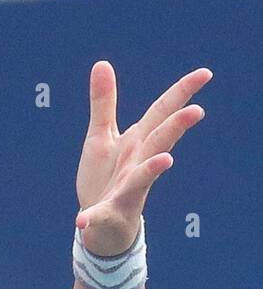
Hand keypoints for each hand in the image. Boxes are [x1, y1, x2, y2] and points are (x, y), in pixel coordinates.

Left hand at [74, 62, 211, 255]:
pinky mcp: (108, 214)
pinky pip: (99, 217)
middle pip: (159, 142)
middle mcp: (138, 164)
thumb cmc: (105, 177)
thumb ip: (104, 103)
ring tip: (166, 160)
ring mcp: (127, 191)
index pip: (162, 113)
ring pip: (143, 178)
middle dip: (176, 127)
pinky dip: (92, 219)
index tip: (206, 73)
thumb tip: (102, 62)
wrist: (102, 225)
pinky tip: (81, 221)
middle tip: (197, 111)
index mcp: (137, 143)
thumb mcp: (101, 136)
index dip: (182, 92)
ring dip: (153, 169)